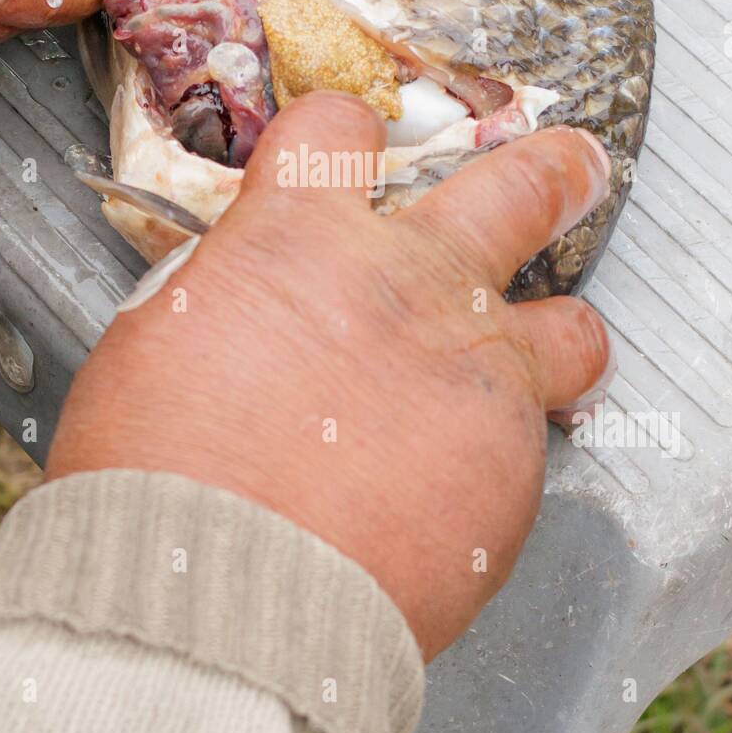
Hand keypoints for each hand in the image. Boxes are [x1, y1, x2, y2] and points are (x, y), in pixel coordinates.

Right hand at [47, 96, 613, 659]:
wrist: (215, 601)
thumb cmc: (159, 480)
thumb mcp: (163, 344)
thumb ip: (242, 299)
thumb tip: (266, 306)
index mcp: (300, 238)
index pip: (337, 131)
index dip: (343, 135)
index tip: (352, 144)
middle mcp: (406, 281)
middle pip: (513, 187)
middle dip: (548, 172)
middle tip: (572, 168)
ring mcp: (474, 366)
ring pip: (567, 324)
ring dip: (561, 327)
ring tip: (559, 338)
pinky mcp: (512, 459)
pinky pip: (530, 440)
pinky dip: (504, 453)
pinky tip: (465, 487)